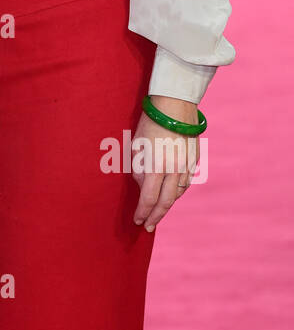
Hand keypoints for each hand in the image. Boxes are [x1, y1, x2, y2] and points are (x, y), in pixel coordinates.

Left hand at [132, 96, 200, 232]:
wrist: (175, 103)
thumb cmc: (150, 122)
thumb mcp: (136, 145)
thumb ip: (138, 168)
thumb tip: (142, 185)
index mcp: (156, 166)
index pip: (148, 198)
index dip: (142, 212)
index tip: (137, 221)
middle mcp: (173, 169)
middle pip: (165, 202)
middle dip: (156, 216)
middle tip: (148, 226)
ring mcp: (187, 165)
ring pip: (178, 193)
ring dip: (167, 204)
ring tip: (158, 212)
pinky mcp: (194, 159)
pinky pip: (186, 181)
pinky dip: (177, 190)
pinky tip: (171, 194)